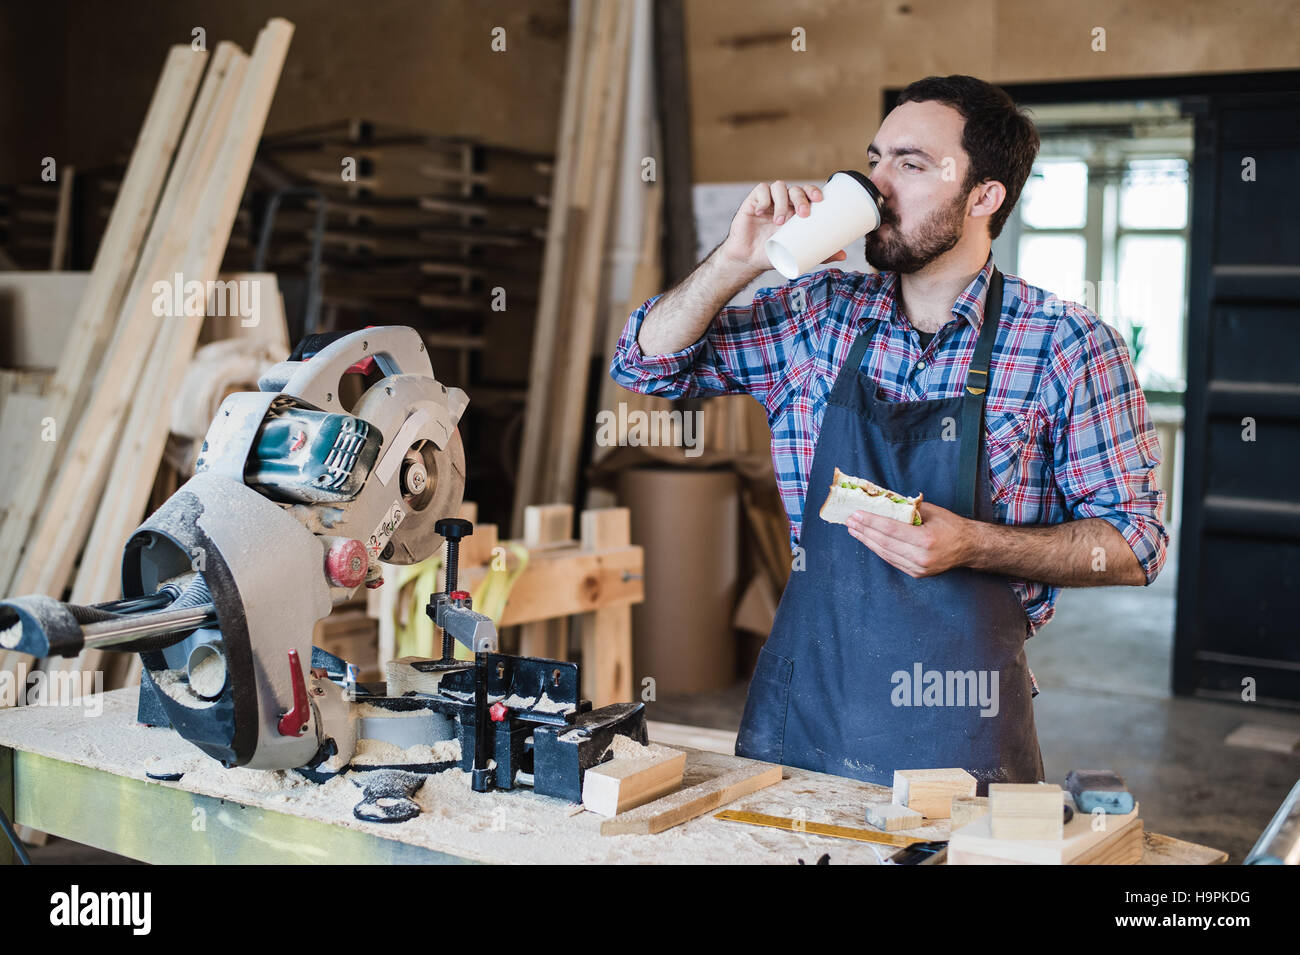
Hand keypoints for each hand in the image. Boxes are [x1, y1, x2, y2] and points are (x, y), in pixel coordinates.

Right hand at [718, 180, 848, 275]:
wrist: (748, 260)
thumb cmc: (774, 253)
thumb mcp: (797, 253)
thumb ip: (819, 254)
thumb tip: (843, 255)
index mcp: (795, 210)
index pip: (807, 192)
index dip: (813, 191)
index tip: (819, 199)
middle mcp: (783, 202)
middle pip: (795, 189)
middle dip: (801, 197)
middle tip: (802, 214)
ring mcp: (768, 201)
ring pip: (779, 187)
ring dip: (782, 202)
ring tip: (779, 222)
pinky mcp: (752, 202)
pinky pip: (760, 191)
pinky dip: (762, 199)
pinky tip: (761, 212)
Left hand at [845, 502, 975, 577]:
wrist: (968, 547)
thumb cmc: (951, 525)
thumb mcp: (930, 511)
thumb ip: (906, 508)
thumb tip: (880, 500)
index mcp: (926, 540)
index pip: (890, 530)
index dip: (870, 521)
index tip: (856, 514)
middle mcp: (921, 557)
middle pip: (884, 542)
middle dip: (864, 530)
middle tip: (849, 521)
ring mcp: (918, 568)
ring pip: (885, 553)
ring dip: (867, 541)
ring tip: (854, 530)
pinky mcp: (916, 574)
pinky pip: (892, 560)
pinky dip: (878, 549)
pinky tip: (868, 540)